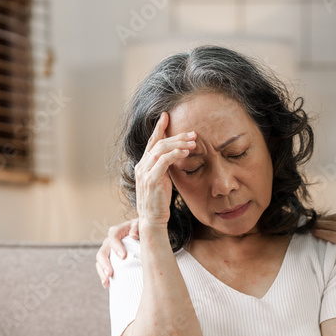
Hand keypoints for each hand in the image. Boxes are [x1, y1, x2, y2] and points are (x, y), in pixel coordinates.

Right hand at [95, 219, 138, 287]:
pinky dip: (103, 276)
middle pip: (103, 251)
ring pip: (100, 260)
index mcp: (117, 231)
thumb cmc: (142, 231)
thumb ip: (137, 228)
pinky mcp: (109, 260)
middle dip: (105, 263)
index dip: (116, 246)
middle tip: (110, 273)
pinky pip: (102, 268)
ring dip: (102, 271)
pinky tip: (107, 285)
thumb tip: (133, 235)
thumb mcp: (141, 227)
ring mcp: (108, 251)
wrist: (142, 237)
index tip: (123, 256)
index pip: (113, 237)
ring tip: (107, 281)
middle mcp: (110, 241)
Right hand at [134, 112, 195, 228]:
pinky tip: (186, 152)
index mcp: (143, 165)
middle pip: (158, 143)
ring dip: (179, 143)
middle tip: (193, 133)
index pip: (151, 142)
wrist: (152, 220)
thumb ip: (164, 168)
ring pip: (161, 149)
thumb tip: (175, 156)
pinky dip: (175, 154)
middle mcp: (141, 166)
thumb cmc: (159, 202)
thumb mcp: (161, 180)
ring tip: (193, 141)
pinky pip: (164, 161)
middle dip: (176, 135)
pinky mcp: (151, 179)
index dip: (158, 128)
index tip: (166, 116)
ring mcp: (145, 172)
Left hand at [313, 214, 335, 291]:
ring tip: (310, 227)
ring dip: (319, 225)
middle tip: (313, 223)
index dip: (331, 220)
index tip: (323, 222)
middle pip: (335, 218)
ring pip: (331, 224)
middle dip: (323, 220)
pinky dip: (320, 232)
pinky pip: (330, 234)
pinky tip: (314, 233)